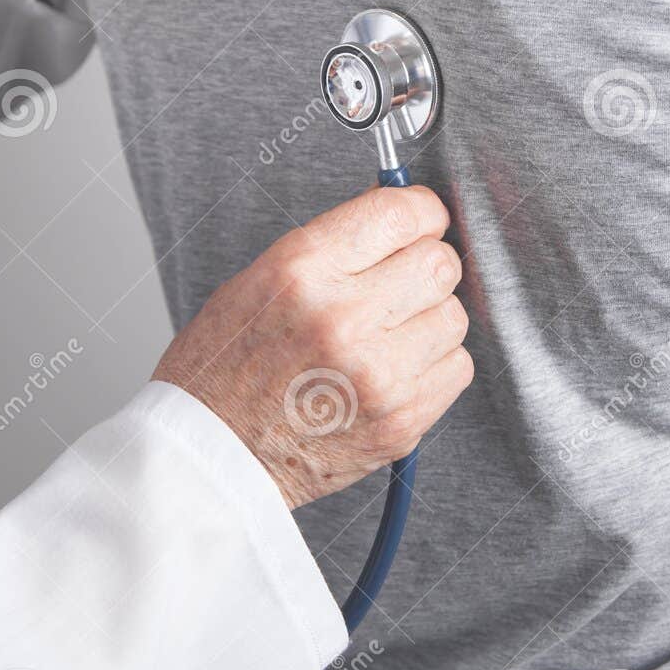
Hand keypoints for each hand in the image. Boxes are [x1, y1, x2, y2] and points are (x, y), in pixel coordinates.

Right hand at [154, 186, 473, 507]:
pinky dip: (434, 367)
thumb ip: (335, 246)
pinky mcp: (402, 421)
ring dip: (429, 320)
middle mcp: (343, 319)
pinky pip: (457, 368)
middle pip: (439, 264)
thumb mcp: (258, 280)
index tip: (418, 221)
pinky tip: (393, 371)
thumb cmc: (226, 368)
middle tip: (398, 284)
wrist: (213, 456)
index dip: (419, 213)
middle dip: (424, 267)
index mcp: (302, 272)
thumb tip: (401, 213)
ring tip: (386, 336)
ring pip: (454, 317)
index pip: (401, 214)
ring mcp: (377, 375)